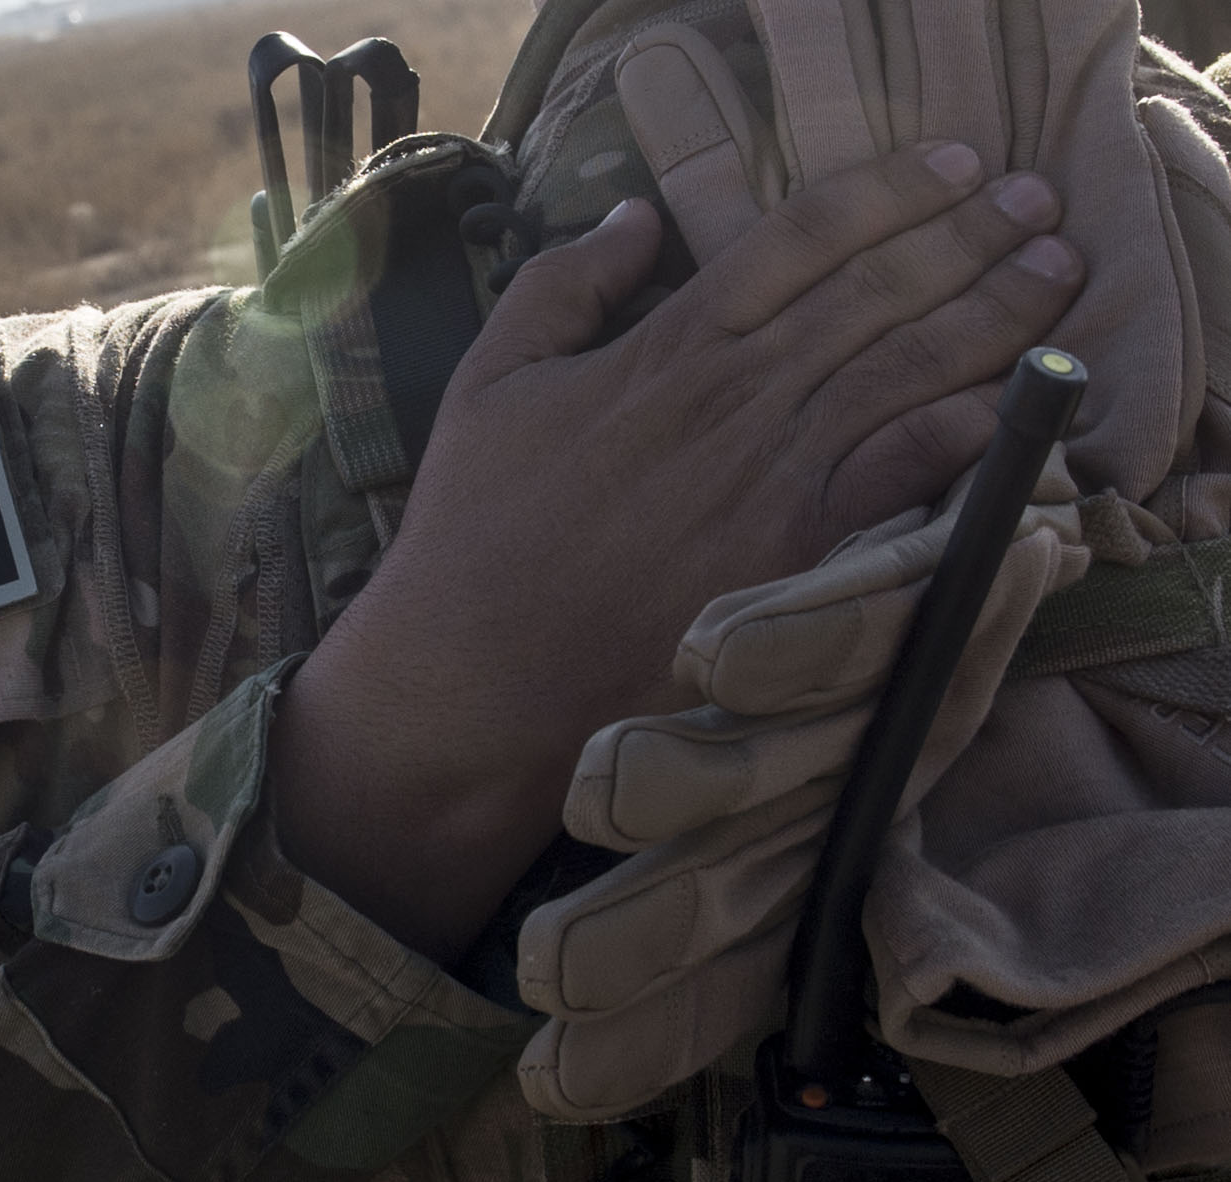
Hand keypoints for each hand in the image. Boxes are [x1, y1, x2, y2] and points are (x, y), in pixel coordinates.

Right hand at [271, 141, 1082, 964]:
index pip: (801, 237)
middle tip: (1031, 201)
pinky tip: (1016, 398)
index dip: (888, 189)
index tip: (951, 164)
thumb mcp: (488, 382)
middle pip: (879, 289)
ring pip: (911, 368)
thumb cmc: (471, 533)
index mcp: (664, 347)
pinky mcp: (799, 559)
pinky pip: (909, 477)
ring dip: (995, 311)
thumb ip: (561, 287)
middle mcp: (736, 400)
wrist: (478, 676)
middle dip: (969, 234)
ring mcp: (774, 480)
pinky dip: (970, 430)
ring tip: (1052, 273)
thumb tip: (634, 218)